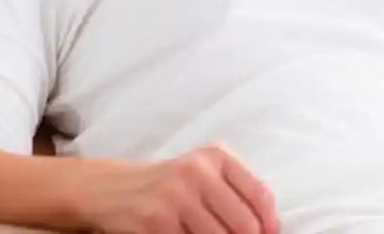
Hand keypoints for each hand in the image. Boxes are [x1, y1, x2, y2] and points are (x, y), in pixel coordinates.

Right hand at [79, 142, 280, 233]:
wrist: (113, 189)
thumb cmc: (171, 186)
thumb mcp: (205, 173)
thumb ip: (237, 192)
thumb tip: (269, 228)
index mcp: (217, 157)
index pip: (260, 194)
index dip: (270, 223)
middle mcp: (197, 172)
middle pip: (243, 223)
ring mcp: (174, 196)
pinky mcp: (154, 220)